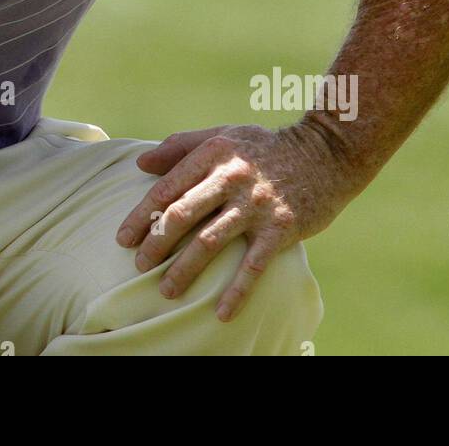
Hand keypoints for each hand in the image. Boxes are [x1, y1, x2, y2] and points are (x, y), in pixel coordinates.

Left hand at [114, 121, 354, 321]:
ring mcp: (256, 204)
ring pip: (209, 242)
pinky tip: (221, 313)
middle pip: (181, 216)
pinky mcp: (281, 228)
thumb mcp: (223, 135)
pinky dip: (236, 292)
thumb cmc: (265, 146)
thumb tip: (141, 162)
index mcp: (212, 154)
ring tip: (166, 290)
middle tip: (138, 265)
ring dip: (184, 271)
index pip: (166, 189)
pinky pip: (252, 266)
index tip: (122, 239)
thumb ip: (181, 146)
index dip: (141, 216)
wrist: (325, 153)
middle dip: (155, 245)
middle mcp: (231, 177)